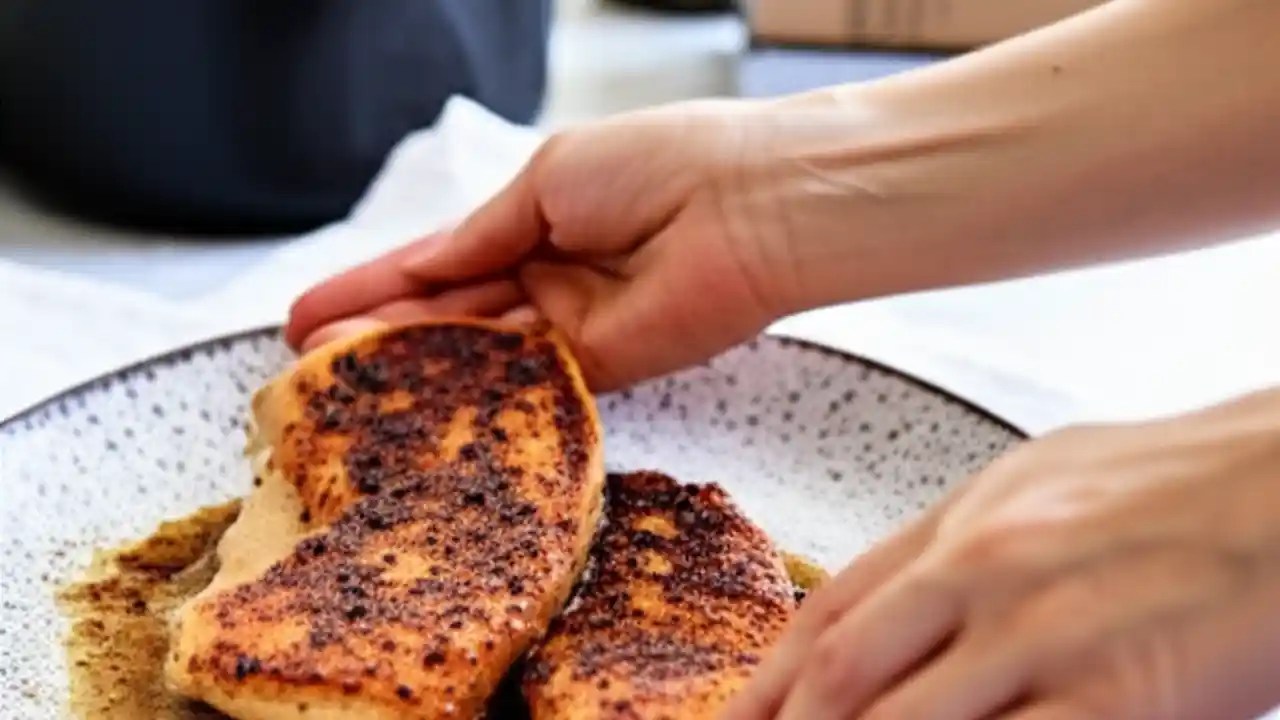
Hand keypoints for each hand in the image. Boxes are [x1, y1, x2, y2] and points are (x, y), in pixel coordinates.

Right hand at [286, 99, 818, 389]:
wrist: (748, 204)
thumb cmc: (657, 164)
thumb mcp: (546, 180)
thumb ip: (480, 238)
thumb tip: (420, 268)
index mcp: (537, 221)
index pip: (439, 262)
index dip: (375, 287)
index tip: (309, 312)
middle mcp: (548, 278)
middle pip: (448, 317)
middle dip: (376, 336)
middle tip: (306, 362)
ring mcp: (571, 328)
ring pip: (474, 354)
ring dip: (405, 365)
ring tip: (330, 378)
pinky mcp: (600, 371)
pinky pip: (521, 384)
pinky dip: (465, 386)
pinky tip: (408, 394)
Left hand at [726, 389, 1279, 719]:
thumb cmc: (1183, 485)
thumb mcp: (1048, 484)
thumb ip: (966, 545)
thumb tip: (899, 602)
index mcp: (967, 516)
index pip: (830, 605)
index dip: (769, 678)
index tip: (740, 719)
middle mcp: (985, 569)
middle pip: (845, 672)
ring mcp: (1043, 634)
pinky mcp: (1114, 697)